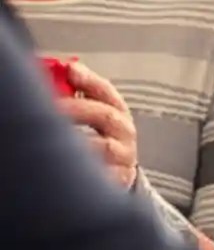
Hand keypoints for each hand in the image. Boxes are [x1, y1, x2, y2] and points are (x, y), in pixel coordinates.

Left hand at [56, 62, 138, 188]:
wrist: (120, 174)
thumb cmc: (102, 140)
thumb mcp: (96, 116)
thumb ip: (80, 95)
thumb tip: (62, 72)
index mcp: (118, 112)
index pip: (107, 91)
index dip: (90, 80)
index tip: (71, 70)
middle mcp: (125, 132)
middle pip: (105, 115)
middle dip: (77, 109)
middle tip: (52, 107)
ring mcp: (123, 157)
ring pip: (102, 146)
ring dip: (79, 141)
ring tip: (57, 138)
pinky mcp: (118, 179)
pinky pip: (100, 173)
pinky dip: (85, 168)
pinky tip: (68, 163)